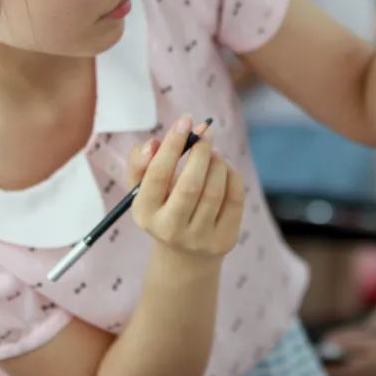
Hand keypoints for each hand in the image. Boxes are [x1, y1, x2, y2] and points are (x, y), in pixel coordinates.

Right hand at [127, 115, 244, 261]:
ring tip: (213, 151)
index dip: (173, 145)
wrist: (185, 253)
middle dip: (200, 152)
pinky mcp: (224, 240)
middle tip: (205, 132)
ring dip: (217, 161)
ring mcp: (199, 238)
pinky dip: (231, 174)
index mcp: (145, 212)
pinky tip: (224, 167)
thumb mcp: (143, 187)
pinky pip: (234, 199)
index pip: (158, 175)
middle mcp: (169, 230)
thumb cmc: (162, 206)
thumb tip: (155, 143)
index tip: (185, 121)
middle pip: (190, 185)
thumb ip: (141, 162)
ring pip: (215, 190)